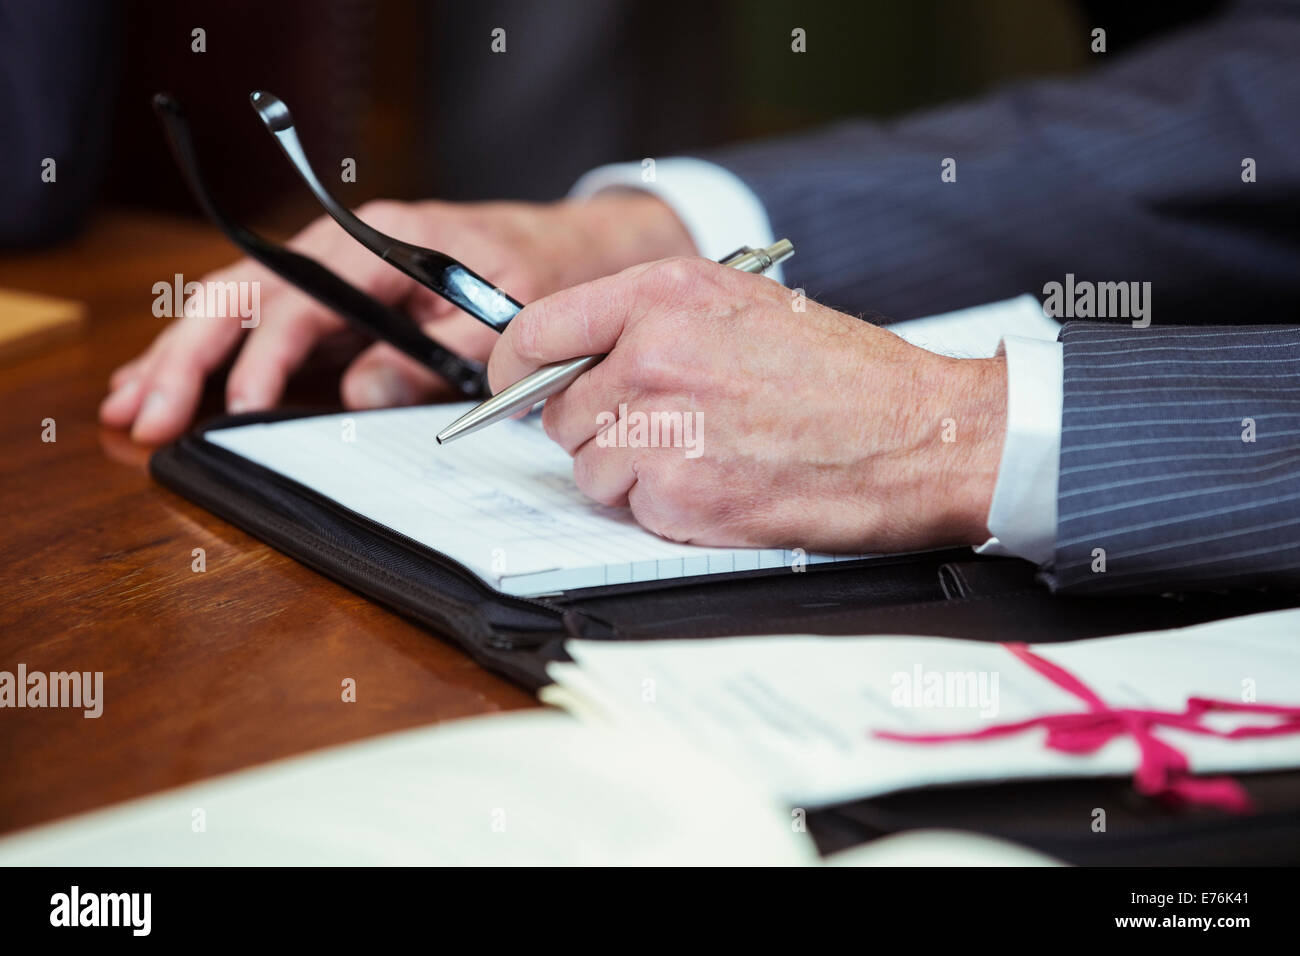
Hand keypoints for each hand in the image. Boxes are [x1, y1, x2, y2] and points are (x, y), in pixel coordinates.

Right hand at [99, 193, 694, 442]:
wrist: (570, 250)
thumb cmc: (541, 273)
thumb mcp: (512, 314)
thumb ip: (444, 355)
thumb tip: (358, 395)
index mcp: (387, 241)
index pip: (307, 297)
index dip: (269, 354)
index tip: (244, 407)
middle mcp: (347, 251)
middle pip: (247, 296)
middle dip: (190, 356)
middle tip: (143, 415)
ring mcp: (337, 276)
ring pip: (238, 309)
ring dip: (180, 356)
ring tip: (128, 406)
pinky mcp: (339, 306)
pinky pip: (264, 328)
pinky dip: (215, 359)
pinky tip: (169, 385)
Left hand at [488, 257, 1007, 552]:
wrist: (920, 434)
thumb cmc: (842, 374)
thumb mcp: (742, 306)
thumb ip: (648, 323)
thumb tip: (572, 360)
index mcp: (665, 294)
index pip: (537, 329)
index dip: (517, 367)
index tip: (516, 387)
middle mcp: (653, 355)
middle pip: (560, 411)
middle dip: (598, 427)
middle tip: (664, 429)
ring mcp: (663, 429)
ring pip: (591, 468)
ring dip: (632, 474)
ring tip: (706, 456)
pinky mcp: (682, 497)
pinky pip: (630, 510)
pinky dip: (666, 509)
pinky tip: (723, 484)